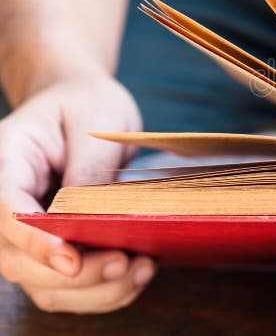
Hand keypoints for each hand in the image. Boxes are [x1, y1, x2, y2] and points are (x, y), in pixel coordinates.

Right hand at [0, 75, 156, 312]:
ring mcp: (26, 233)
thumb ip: (89, 165)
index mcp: (7, 161)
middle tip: (126, 262)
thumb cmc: (87, 104)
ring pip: (43, 284)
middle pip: (19, 259)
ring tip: (142, 269)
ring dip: (93, 290)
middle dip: (75, 274)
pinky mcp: (55, 248)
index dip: (34, 240)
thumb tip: (88, 215)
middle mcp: (6, 204)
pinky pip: (69, 286)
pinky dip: (104, 291)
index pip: (6, 210)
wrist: (83, 105)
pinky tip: (139, 274)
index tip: (70, 259)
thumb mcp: (96, 118)